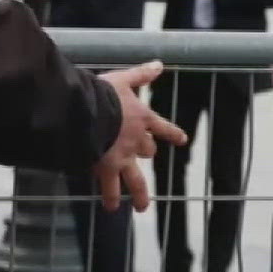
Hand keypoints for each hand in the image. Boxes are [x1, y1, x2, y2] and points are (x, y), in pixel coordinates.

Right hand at [92, 61, 188, 211]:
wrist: (89, 113)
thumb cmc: (105, 94)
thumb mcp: (124, 79)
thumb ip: (141, 74)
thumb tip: (159, 63)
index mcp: (142, 119)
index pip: (163, 127)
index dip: (173, 133)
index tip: (183, 140)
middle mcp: (136, 141)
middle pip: (147, 152)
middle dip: (147, 154)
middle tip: (146, 158)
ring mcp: (123, 157)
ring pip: (136, 181)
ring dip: (140, 195)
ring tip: (142, 208)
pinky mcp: (107, 168)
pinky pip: (110, 187)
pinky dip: (110, 197)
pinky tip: (109, 207)